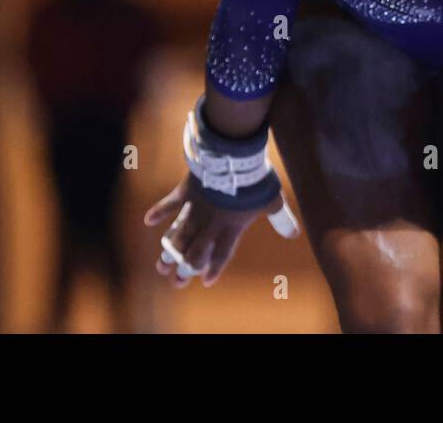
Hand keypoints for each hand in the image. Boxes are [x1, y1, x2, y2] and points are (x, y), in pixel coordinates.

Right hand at [143, 174, 297, 288]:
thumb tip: (295, 234)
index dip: (214, 267)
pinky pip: (170, 203)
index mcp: (231, 227)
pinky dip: (159, 211)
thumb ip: (280, 217)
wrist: (233, 159)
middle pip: (195, 250)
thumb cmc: (255, 181)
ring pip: (179, 234)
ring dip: (169, 251)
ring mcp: (196, 208)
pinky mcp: (186, 191)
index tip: (206, 281)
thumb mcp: (272, 199)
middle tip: (177, 282)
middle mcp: (210, 222)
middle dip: (186, 268)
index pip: (222, 253)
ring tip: (160, 266)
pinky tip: (147, 221)